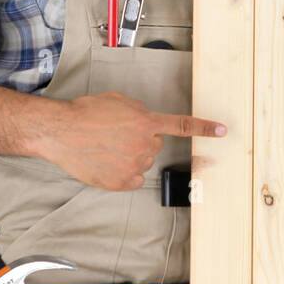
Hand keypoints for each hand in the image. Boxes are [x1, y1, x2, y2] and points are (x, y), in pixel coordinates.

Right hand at [34, 90, 225, 190]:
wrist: (62, 132)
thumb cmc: (86, 114)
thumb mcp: (119, 101)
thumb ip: (140, 111)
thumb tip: (146, 122)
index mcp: (146, 122)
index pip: (182, 125)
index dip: (205, 128)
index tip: (222, 131)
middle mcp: (144, 145)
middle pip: (155, 145)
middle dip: (142, 140)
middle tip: (117, 134)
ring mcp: (134, 165)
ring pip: (142, 161)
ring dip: (131, 155)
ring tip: (106, 147)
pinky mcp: (122, 182)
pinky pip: (133, 178)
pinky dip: (124, 172)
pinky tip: (107, 162)